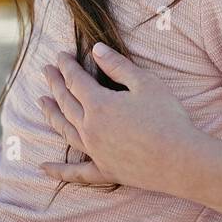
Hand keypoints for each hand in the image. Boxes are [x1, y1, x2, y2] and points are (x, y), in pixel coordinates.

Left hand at [38, 43, 205, 194]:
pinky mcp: (104, 171)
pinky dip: (58, 170)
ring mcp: (95, 152)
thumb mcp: (146, 83)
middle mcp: (90, 128)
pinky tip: (43, 168)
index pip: (76, 80)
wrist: (180, 159)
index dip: (67, 66)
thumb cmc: (167, 117)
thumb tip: (96, 49)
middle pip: (66, 102)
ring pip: (65, 131)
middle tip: (45, 71)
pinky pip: (76, 172)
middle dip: (55, 84)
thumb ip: (118, 66)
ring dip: (51, 115)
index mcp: (99, 104)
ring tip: (41, 103)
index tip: (60, 55)